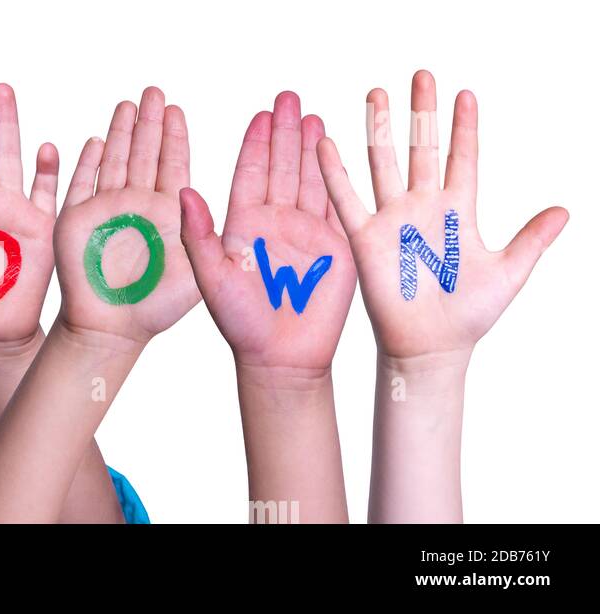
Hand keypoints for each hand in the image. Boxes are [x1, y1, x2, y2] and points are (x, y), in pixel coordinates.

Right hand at [53, 88, 198, 344]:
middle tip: (154, 91)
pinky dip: (86, 162)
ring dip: (120, 132)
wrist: (110, 329)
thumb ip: (198, 234)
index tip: (175, 108)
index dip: (173, 136)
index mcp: (167, 213)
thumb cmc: (155, 308)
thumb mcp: (194, 272)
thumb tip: (192, 192)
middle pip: (143, 153)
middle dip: (148, 122)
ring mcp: (106, 210)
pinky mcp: (76, 219)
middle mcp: (137, 205)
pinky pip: (80, 183)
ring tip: (127, 104)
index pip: (172, 164)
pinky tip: (95, 140)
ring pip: (114, 160)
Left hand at [180, 92, 355, 370]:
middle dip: (284, 132)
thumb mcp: (212, 276)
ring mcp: (305, 232)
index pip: (250, 174)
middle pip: (280, 167)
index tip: (262, 114)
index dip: (256, 143)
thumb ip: (197, 235)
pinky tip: (338, 152)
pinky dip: (337, 177)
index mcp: (242, 226)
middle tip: (288, 97)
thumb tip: (183, 192)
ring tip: (312, 115)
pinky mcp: (334, 246)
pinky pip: (336, 203)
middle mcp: (273, 223)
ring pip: (308, 178)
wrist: (281, 358)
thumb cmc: (240, 324)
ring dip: (310, 147)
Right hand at [317, 71, 567, 360]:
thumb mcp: (510, 272)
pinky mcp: (366, 238)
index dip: (465, 127)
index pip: (463, 158)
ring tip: (376, 94)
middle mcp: (424, 207)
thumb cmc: (469, 315)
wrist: (432, 346)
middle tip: (421, 77)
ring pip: (384, 163)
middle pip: (422, 148)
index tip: (466, 95)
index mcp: (459, 211)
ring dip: (379, 129)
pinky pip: (347, 201)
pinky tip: (328, 145)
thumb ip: (533, 239)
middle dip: (421, 112)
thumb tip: (565, 211)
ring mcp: (393, 219)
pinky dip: (335, 174)